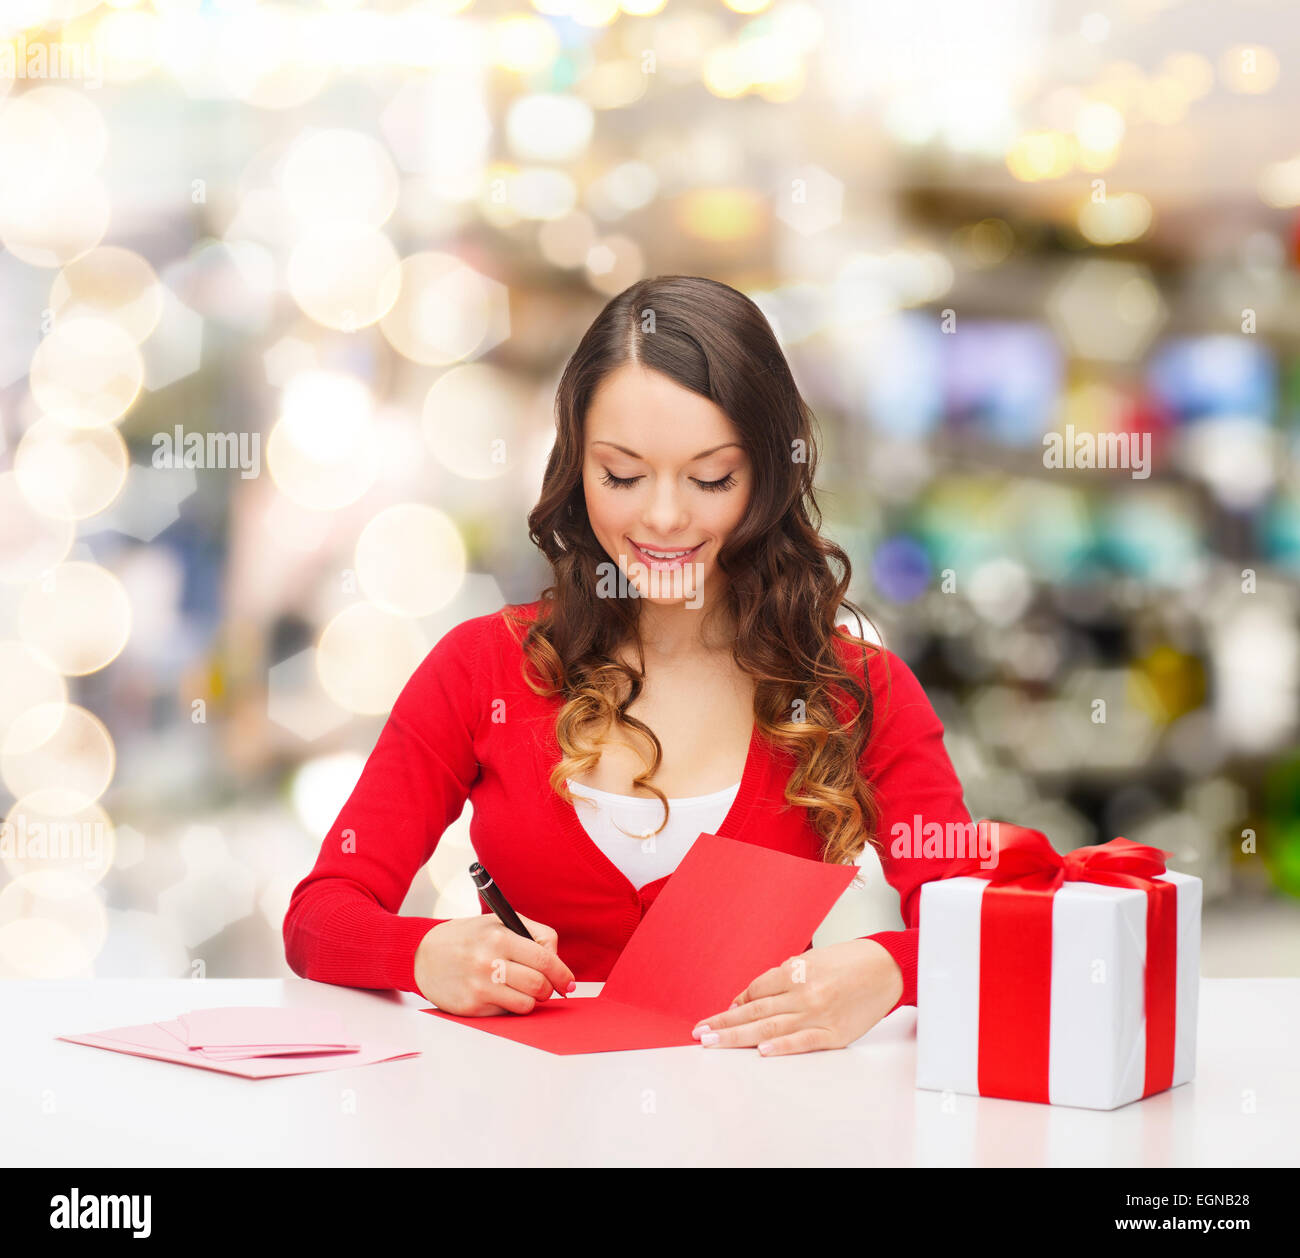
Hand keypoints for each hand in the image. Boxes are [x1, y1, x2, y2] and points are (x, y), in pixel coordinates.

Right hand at [413, 914, 575, 1014]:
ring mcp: (479, 986)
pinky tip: (495, 992)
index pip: (545, 960)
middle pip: (539, 985)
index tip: (569, 983)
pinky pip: (505, 1013)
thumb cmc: (469, 937)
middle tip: (544, 987)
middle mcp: (489, 961)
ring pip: (526, 1004)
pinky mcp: (471, 1006)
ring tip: (519, 988)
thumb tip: (557, 962)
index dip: (563, 974)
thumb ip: (534, 935)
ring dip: (530, 999)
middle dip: (548, 989)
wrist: (423, 955)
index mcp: (500, 937)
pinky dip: (507, 1005)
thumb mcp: (500, 922)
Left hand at [690, 939, 903, 1055]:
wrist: (886, 969)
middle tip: (700, 1032)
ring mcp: (818, 1015)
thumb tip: (751, 999)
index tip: (722, 1012)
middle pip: (755, 1011)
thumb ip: (780, 979)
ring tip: (714, 1042)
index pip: (756, 990)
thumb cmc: (848, 962)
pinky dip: (780, 1048)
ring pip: (770, 1028)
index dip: (737, 1003)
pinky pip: (801, 1043)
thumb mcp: (810, 960)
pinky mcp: (834, 1035)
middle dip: (724, 1022)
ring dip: (738, 1037)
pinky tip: (760, 1052)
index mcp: (797, 971)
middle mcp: (804, 993)